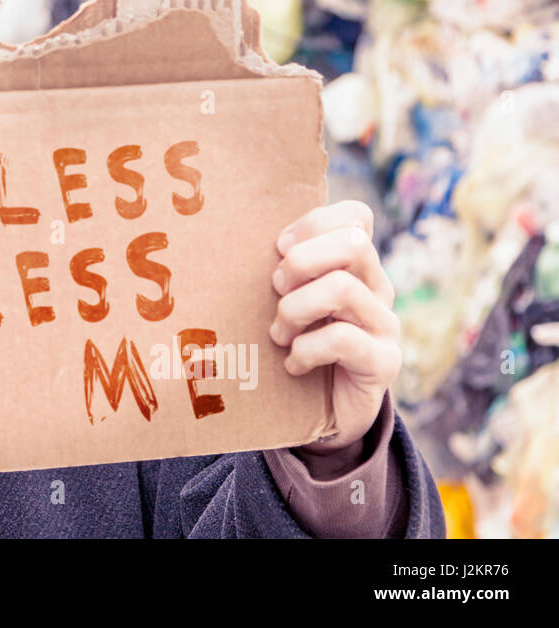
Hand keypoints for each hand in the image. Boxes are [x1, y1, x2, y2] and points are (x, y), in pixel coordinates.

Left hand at [269, 200, 400, 455]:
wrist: (328, 412)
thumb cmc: (297, 343)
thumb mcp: (288, 300)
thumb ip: (282, 272)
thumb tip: (243, 243)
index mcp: (356, 265)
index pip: (356, 216)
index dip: (314, 223)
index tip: (279, 247)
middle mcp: (377, 287)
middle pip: (352, 242)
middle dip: (301, 262)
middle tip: (276, 289)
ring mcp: (385, 323)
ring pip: (341, 288)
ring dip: (295, 310)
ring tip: (278, 334)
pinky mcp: (384, 361)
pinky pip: (342, 340)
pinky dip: (305, 350)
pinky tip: (292, 365)